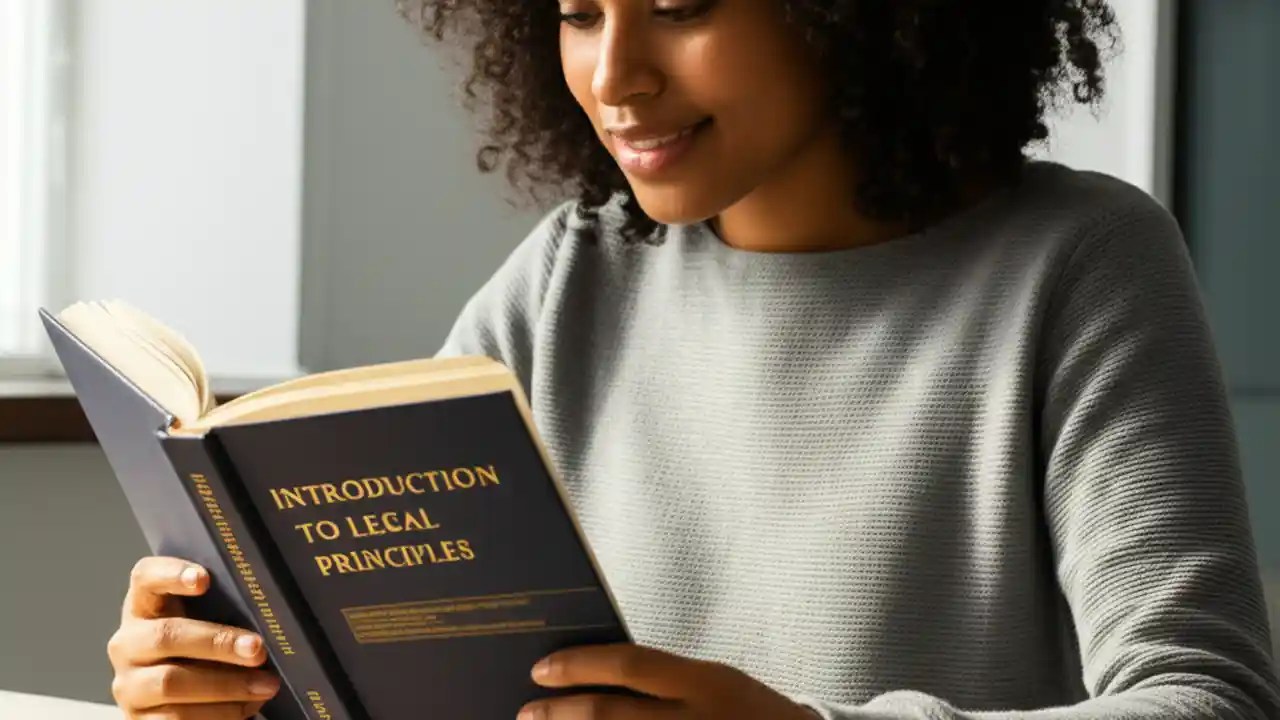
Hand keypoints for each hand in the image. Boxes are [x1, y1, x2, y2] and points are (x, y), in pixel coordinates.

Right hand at [108, 556, 281, 718]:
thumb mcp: (208, 625)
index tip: (204, 579)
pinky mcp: (137, 719)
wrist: (176, 701)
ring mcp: (129, 683)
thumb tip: (270, 613)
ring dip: (226, 685)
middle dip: (218, 642)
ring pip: (171, 682)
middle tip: (258, 650)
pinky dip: (218, 714)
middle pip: (166, 635)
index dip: (171, 574)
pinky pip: (175, 719)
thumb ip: (224, 610)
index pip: (146, 578)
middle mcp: (128, 643)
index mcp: (145, 607)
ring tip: (265, 686)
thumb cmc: (203, 651)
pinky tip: (246, 708)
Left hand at [519, 642, 819, 718]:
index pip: (628, 665)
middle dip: (559, 714)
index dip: (578, 665)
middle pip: (609, 715)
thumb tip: (592, 678)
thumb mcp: (716, 685)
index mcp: (704, 683)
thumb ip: (663, 682)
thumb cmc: (750, 718)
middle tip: (525, 713)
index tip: (541, 669)